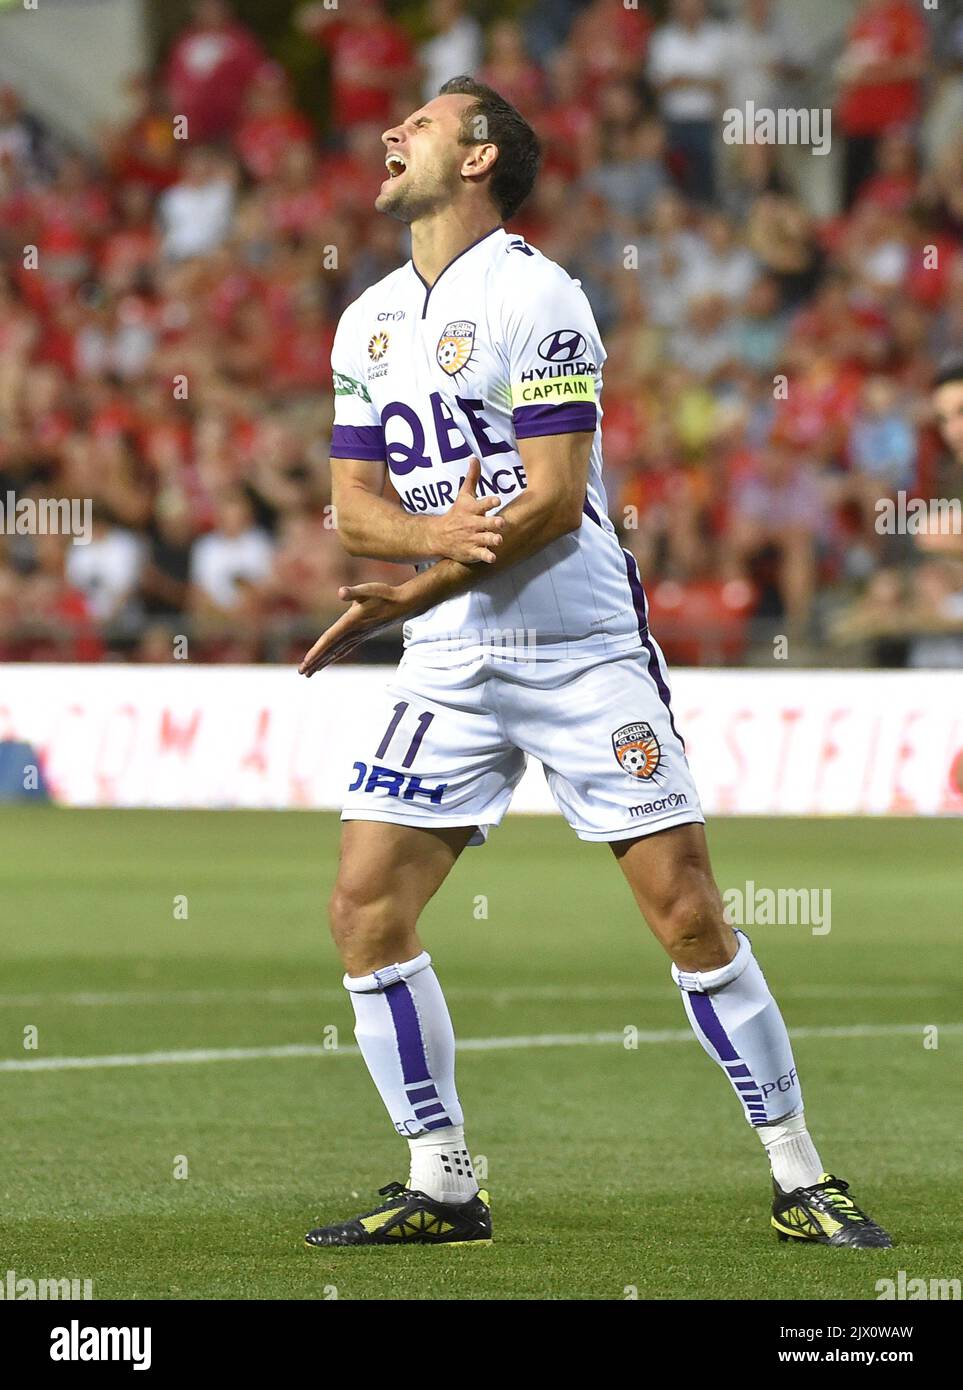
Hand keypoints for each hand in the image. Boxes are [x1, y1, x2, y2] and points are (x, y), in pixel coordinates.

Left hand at [298, 582, 413, 676]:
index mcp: (350, 622)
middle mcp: (353, 632)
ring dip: (323, 662)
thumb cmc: (385, 594)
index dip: (317, 651)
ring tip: (310, 673)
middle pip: (330, 650)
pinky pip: (344, 649)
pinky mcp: (361, 636)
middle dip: (316, 662)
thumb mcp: (368, 590)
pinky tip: (328, 661)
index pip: (330, 639)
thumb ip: (354, 591)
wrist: (404, 605)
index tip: (306, 662)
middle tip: (302, 673)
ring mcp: (358, 636)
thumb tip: (341, 592)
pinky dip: (333, 656)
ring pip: (336, 652)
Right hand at [426, 457, 503, 563]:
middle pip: (485, 523)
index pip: (482, 504)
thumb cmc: (457, 513)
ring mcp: (472, 539)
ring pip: (484, 539)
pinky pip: (480, 555)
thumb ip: (472, 478)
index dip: (489, 503)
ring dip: (491, 539)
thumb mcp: (463, 495)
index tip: (496, 501)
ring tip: (498, 539)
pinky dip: (486, 557)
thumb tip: (475, 458)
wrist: (438, 536)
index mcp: (472, 509)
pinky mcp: (471, 552)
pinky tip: (492, 557)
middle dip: (493, 523)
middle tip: (500, 522)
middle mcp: (472, 524)